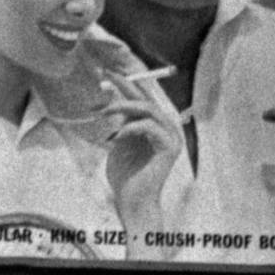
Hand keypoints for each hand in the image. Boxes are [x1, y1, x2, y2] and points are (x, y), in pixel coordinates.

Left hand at [99, 72, 184, 235]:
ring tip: (103, 112)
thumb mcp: (120, 142)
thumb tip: (112, 101)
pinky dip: (129, 128)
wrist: (133, 201)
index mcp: (156, 126)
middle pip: (146, 98)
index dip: (126, 83)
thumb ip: (121, 123)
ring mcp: (171, 137)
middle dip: (125, 85)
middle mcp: (167, 128)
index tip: (106, 73)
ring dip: (123, 107)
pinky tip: (114, 137)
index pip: (142, 98)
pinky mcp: (169, 147)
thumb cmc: (126, 175)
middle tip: (106, 76)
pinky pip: (148, 127)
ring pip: (148, 109)